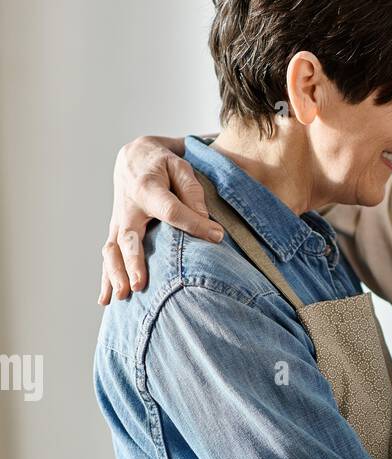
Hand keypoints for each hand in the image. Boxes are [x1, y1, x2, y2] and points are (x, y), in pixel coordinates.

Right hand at [98, 136, 222, 302]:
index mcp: (147, 188)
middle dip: (133, 262)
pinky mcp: (116, 233)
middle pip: (129, 238)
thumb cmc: (162, 165)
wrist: (134, 158)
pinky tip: (106, 300)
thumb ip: (192, 191)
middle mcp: (128, 208)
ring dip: (116, 275)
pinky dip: (106, 278)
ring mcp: (119, 223)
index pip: (170, 210)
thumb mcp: (180, 166)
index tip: (217, 236)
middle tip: (140, 285)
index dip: (193, 223)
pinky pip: (108, 257)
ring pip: (113, 251)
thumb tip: (205, 222)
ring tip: (123, 296)